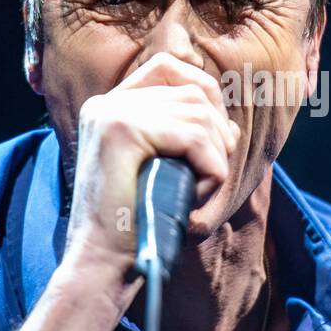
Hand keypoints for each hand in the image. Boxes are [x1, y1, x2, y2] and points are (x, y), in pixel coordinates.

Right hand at [60, 52, 239, 306]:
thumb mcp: (161, 171)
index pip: (167, 67)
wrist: (102, 263)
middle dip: (218, 131)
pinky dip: (210, 169)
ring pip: (198, 114)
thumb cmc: (137, 224)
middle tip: (212, 173)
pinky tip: (196, 196)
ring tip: (198, 190)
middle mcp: (105, 103)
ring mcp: (110, 113)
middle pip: (191, 89)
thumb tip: (229, 123)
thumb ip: (183, 136)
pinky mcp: (121, 131)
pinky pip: (194, 137)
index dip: (203, 91)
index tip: (215, 136)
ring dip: (215, 156)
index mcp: (107, 107)